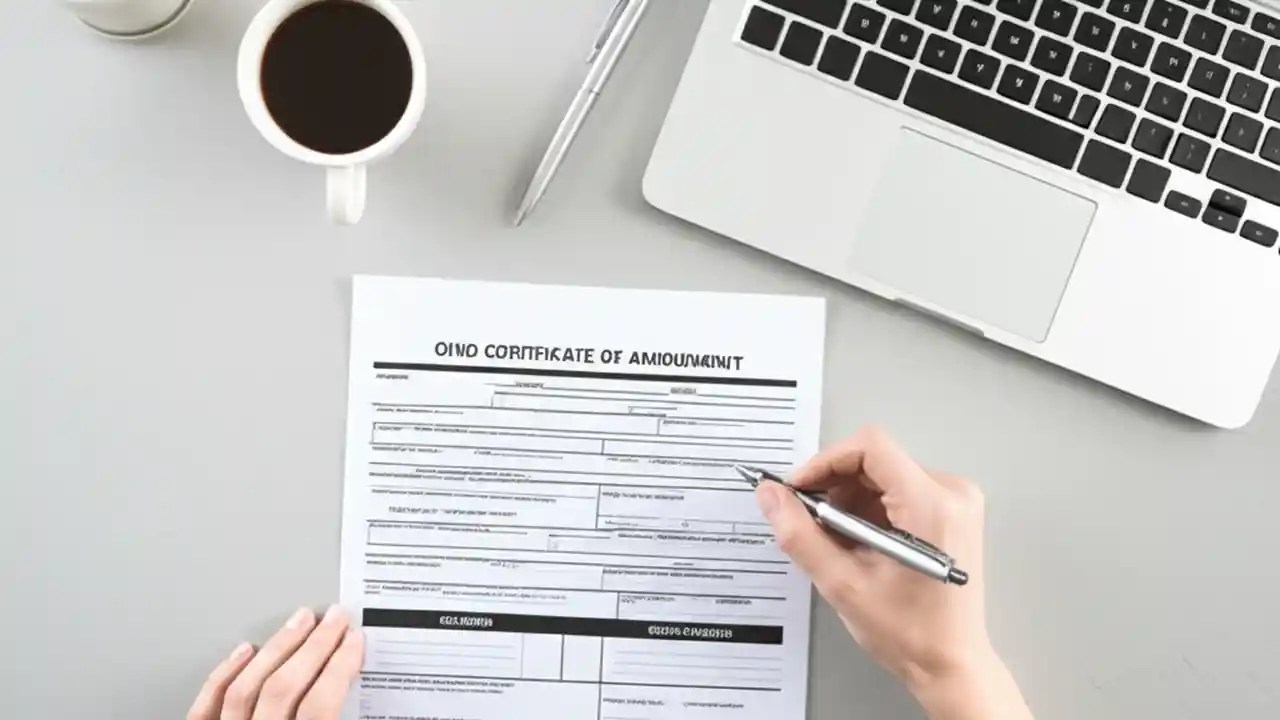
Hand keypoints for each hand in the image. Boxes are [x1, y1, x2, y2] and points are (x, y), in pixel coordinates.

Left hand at [187, 606, 364, 719]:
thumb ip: (338, 718)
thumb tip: (367, 702)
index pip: (320, 704)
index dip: (341, 667)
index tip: (354, 640)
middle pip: (284, 687)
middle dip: (315, 645)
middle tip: (334, 617)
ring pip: (246, 687)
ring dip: (277, 648)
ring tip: (298, 621)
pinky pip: (207, 704)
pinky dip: (225, 674)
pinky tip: (243, 651)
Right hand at [755, 426, 1031, 719]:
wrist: (951, 663)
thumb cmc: (908, 633)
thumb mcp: (843, 584)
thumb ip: (801, 534)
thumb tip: (770, 495)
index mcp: (932, 506)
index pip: (870, 447)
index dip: (825, 462)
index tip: (797, 490)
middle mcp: (951, 492)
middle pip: (875, 460)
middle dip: (834, 487)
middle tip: (809, 523)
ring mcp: (955, 500)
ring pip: (883, 474)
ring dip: (849, 501)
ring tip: (837, 543)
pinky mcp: (951, 511)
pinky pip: (898, 490)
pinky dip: (868, 509)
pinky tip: (859, 544)